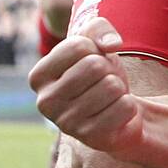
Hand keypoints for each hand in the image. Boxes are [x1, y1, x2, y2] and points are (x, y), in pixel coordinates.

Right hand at [29, 16, 143, 156]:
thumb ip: (99, 28)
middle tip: (104, 81)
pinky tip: (116, 113)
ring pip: (112, 86)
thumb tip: (111, 45)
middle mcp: (45, 102)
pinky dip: (129, 106)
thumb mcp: (96, 43)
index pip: (78, 46)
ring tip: (110, 97)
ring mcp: (66, 123)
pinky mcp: (91, 138)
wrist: (116, 112)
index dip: (96, 49)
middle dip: (109, 69)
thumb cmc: (100, 74)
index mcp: (39, 76)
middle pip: (94, 66)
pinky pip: (125, 107)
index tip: (92, 62)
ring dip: (119, 88)